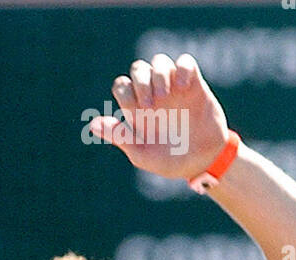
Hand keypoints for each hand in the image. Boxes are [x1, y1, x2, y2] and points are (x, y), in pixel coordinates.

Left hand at [88, 53, 228, 181]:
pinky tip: (184, 88)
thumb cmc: (169, 162)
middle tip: (150, 104)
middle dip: (141, 80)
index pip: (121, 85)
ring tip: (167, 96)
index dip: (124, 91)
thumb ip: (120, 137)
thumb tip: (93, 124)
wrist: (202, 162)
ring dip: (159, 73)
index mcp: (137, 111)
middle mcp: (153, 96)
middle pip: (138, 69)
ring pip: (159, 61)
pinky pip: (185, 62)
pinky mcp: (194, 84)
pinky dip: (182, 69)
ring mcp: (173, 88)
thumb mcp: (141, 154)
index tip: (136, 111)